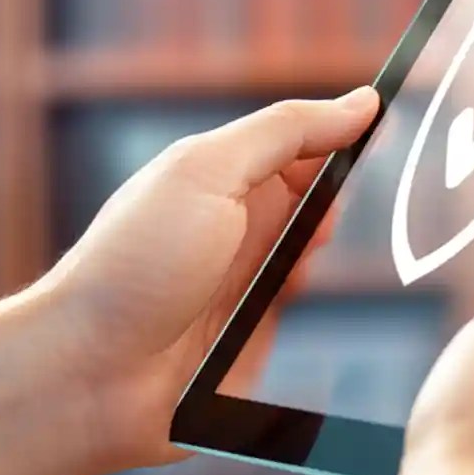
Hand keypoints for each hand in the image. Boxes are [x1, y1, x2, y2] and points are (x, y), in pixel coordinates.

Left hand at [36, 87, 379, 474]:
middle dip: (331, 215)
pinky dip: (305, 321)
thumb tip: (361, 101)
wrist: (85, 373)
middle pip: (317, 207)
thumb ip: (286, 133)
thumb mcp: (209, 171)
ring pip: (314, 268)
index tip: (388, 131)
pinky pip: (302, 325)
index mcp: (221, 176)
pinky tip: (282, 326)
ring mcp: (243, 289)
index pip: (303, 145)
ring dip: (312, 273)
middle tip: (309, 231)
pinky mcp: (251, 346)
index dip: (344, 138)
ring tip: (274, 285)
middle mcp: (234, 228)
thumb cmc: (135, 260)